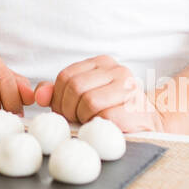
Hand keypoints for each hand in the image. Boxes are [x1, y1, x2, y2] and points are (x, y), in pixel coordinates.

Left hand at [31, 55, 165, 132]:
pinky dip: (97, 125)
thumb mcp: (83, 95)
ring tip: (90, 121)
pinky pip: (102, 116)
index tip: (64, 110)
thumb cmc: (111, 109)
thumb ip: (58, 91)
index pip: (65, 76)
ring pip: (87, 101)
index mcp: (102, 62)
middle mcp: (117, 69)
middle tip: (75, 119)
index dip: (58, 98)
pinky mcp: (133, 106)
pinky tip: (103, 125)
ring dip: (83, 118)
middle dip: (68, 109)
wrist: (149, 123)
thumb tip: (40, 94)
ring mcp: (127, 86)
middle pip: (74, 87)